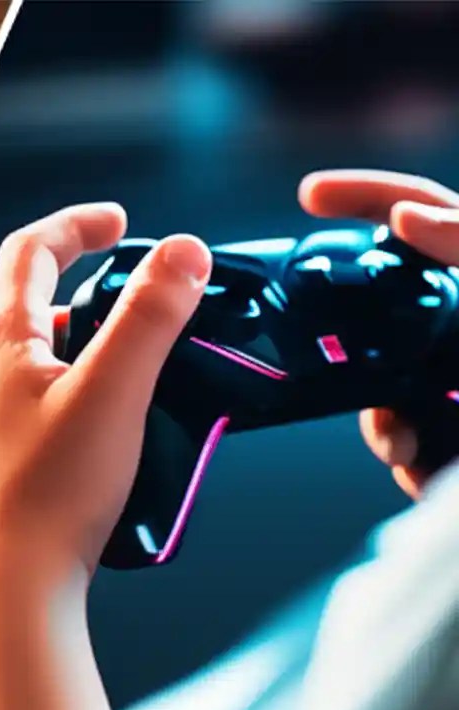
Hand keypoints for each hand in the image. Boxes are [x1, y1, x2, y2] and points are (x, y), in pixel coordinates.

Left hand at [0, 203, 210, 709]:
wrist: (2, 592)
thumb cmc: (44, 496)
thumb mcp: (113, 393)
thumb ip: (149, 317)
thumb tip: (181, 252)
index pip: (28, 252)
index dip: (76, 224)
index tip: (119, 221)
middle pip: (33, 307)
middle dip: (94, 296)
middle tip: (148, 309)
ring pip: (39, 363)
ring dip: (91, 354)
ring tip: (144, 379)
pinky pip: (38, 408)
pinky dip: (79, 400)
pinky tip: (113, 436)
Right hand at [299, 169, 458, 498]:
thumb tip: (410, 216)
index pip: (423, 210)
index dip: (368, 195)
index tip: (311, 195)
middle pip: (387, 311)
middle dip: (354, 347)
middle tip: (330, 366)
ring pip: (392, 388)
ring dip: (383, 419)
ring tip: (401, 445)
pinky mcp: (456, 432)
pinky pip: (417, 445)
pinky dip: (412, 460)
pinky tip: (421, 469)